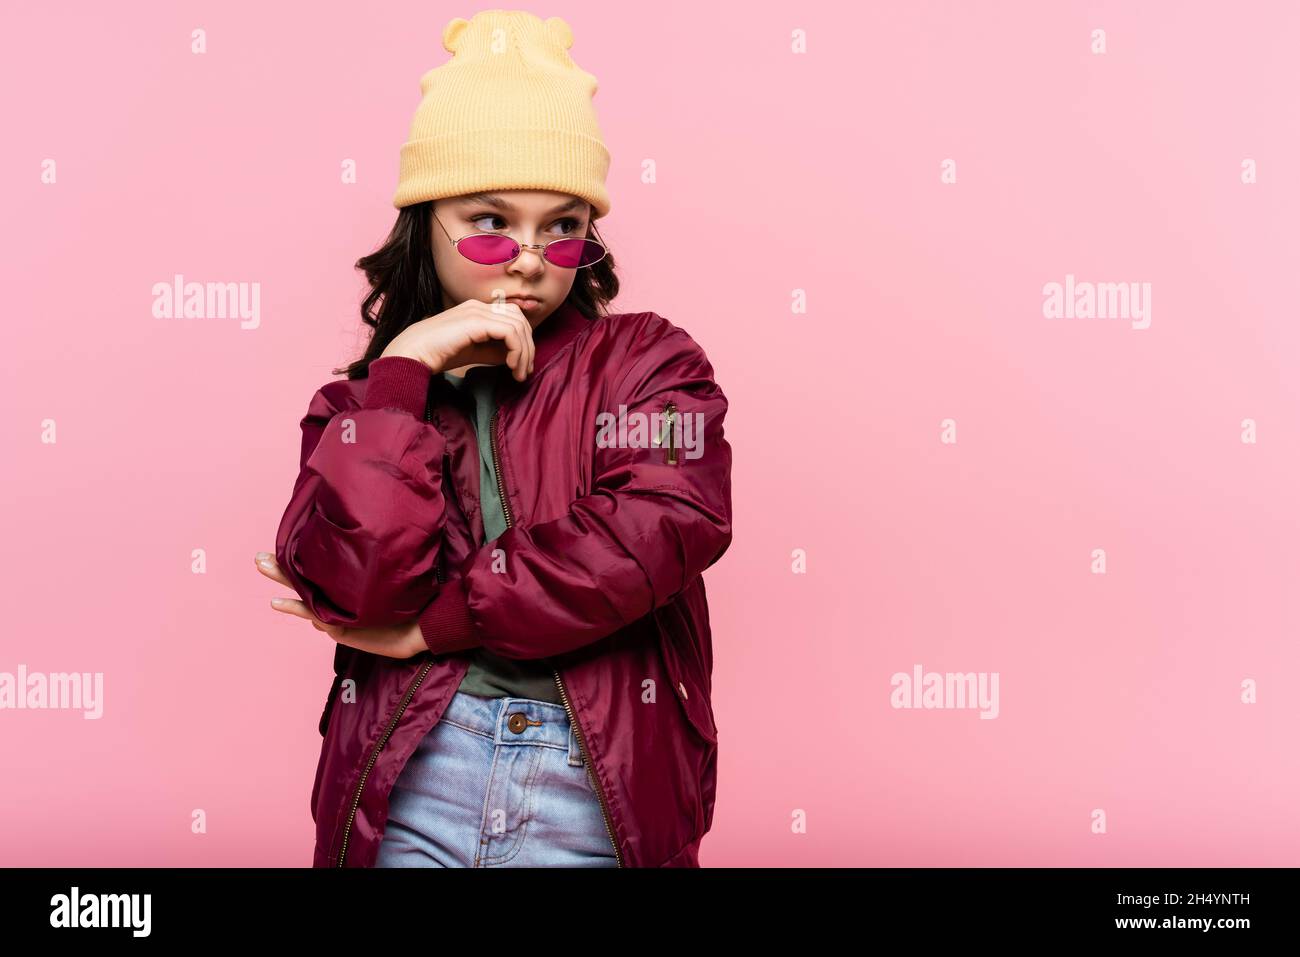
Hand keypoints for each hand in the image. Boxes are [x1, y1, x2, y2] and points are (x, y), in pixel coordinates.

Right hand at [254, 552, 426, 658]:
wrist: (423, 625)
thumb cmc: (407, 598)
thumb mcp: (388, 574)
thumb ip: (373, 559)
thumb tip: (358, 533)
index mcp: (344, 590)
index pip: (315, 572)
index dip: (296, 561)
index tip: (278, 545)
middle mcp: (337, 603)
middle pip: (303, 585)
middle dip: (280, 571)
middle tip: (259, 559)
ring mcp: (338, 618)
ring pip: (305, 601)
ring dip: (285, 587)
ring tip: (265, 571)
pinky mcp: (344, 632)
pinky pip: (319, 620)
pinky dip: (302, 610)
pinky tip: (283, 602)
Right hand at [381, 298, 535, 380]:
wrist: (413, 354)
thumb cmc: (438, 354)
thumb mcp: (474, 352)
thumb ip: (495, 351)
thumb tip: (517, 357)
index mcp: (478, 310)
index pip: (513, 318)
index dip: (524, 341)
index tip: (521, 367)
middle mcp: (479, 306)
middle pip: (520, 319)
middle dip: (528, 347)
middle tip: (524, 372)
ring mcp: (477, 311)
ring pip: (518, 326)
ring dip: (524, 352)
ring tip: (518, 373)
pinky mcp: (476, 321)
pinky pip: (510, 332)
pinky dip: (516, 350)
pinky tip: (510, 366)